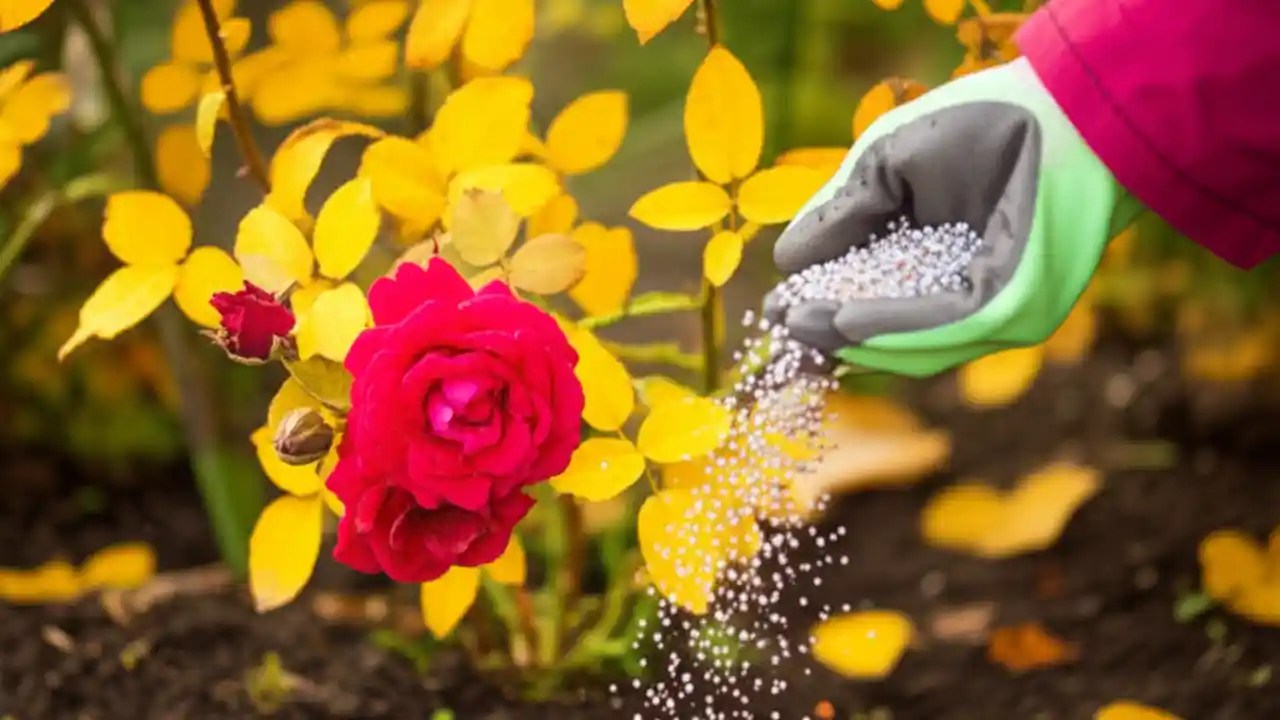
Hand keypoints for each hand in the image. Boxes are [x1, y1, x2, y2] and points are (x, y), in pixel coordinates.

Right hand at [767, 58, 1142, 376]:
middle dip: (828, 336)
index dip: (823, 308)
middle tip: (778, 330)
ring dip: (848, 336)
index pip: (871, 299)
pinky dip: (889, 326)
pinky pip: (941, 325)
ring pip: (909, 340)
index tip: (778, 310)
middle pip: (885, 333)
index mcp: (932, 263)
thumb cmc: (978, 123)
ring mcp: (989, 309)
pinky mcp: (1014, 306)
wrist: (1059, 107)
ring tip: (796, 326)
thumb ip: (842, 215)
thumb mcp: (887, 167)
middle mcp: (962, 296)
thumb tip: (787, 259)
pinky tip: (840, 321)